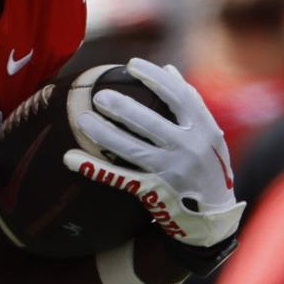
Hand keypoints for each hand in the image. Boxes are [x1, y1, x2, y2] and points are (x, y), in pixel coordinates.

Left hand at [78, 60, 242, 248]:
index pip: (179, 96)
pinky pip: (119, 178)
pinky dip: (94, 168)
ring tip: (82, 119)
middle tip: (100, 95)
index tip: (132, 64)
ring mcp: (170, 171)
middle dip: (123, 107)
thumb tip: (169, 69)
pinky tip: (71, 158)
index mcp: (204, 129)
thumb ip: (192, 104)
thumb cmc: (209, 169)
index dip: (155, 78)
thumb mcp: (210, 136)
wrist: (213, 219)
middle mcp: (188, 148)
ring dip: (104, 133)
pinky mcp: (153, 191)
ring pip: (131, 149)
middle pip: (151, 122)